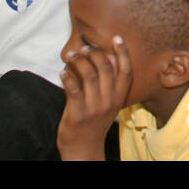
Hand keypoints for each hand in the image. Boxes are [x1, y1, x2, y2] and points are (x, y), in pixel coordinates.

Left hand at [57, 39, 132, 159]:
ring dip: (78, 60)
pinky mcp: (77, 113)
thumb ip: (110, 84)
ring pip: (88, 74)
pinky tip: (63, 72)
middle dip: (94, 52)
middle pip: (106, 67)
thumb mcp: (109, 105)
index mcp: (119, 98)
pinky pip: (72, 89)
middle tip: (84, 48)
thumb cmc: (95, 123)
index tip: (117, 38)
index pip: (126, 71)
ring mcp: (93, 108)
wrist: (84, 149)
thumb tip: (108, 57)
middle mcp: (109, 101)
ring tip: (70, 56)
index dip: (123, 53)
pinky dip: (67, 76)